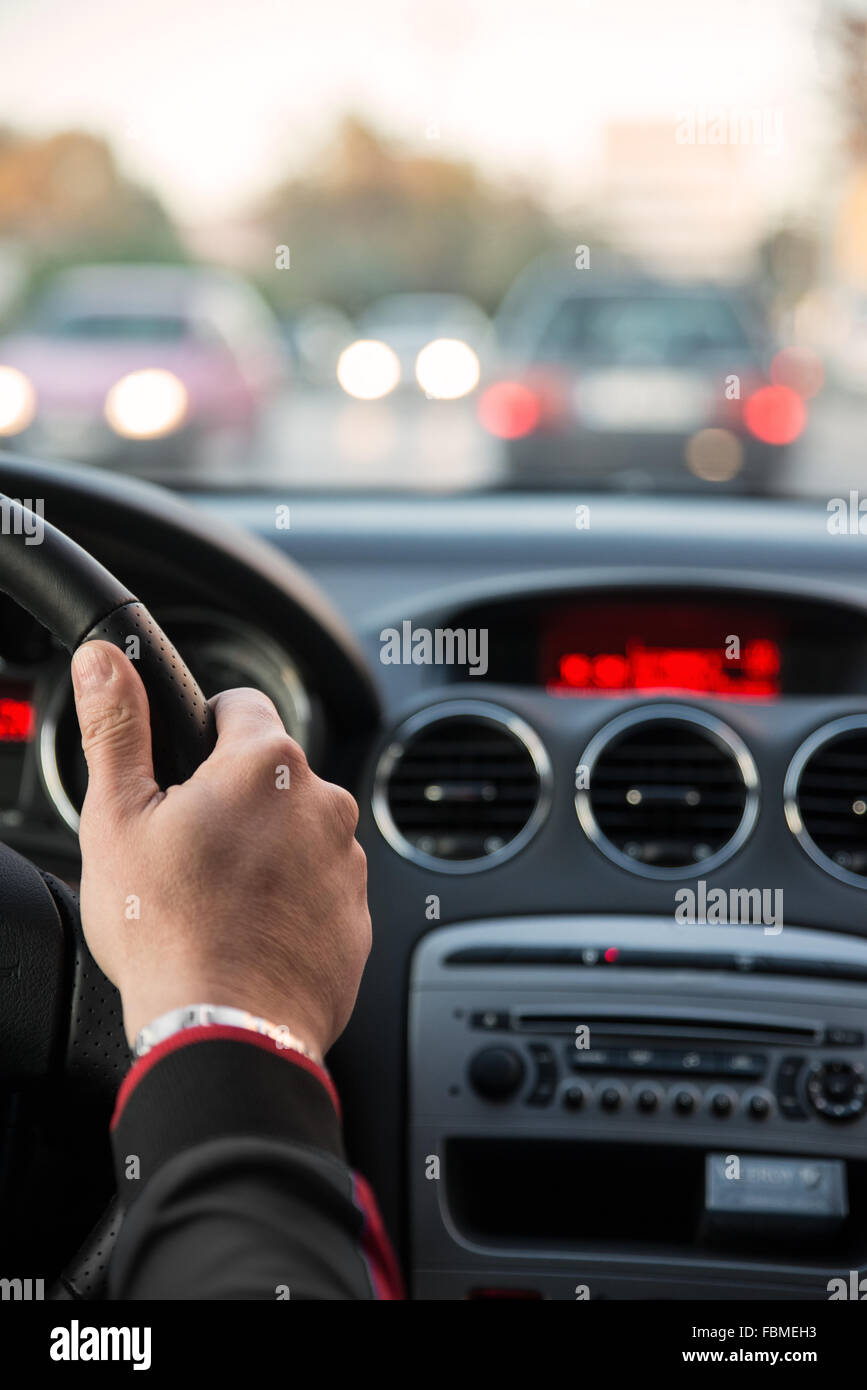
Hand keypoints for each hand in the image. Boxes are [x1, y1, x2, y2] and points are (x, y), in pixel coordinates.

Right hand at [70, 640, 370, 1057]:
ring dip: (264, 849)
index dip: (204, 728)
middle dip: (232, 799)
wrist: (227, 1029)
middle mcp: (322, 802)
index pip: (241, 704)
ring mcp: (346, 862)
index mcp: (266, 763)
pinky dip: (289, 898)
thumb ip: (117, 728)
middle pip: (270, 775)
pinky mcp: (357, 915)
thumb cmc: (170, 930)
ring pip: (296, 831)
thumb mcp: (119, 818)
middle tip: (186, 848)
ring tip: (216, 898)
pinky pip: (318, 886)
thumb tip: (106, 661)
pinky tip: (248, 929)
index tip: (183, 765)